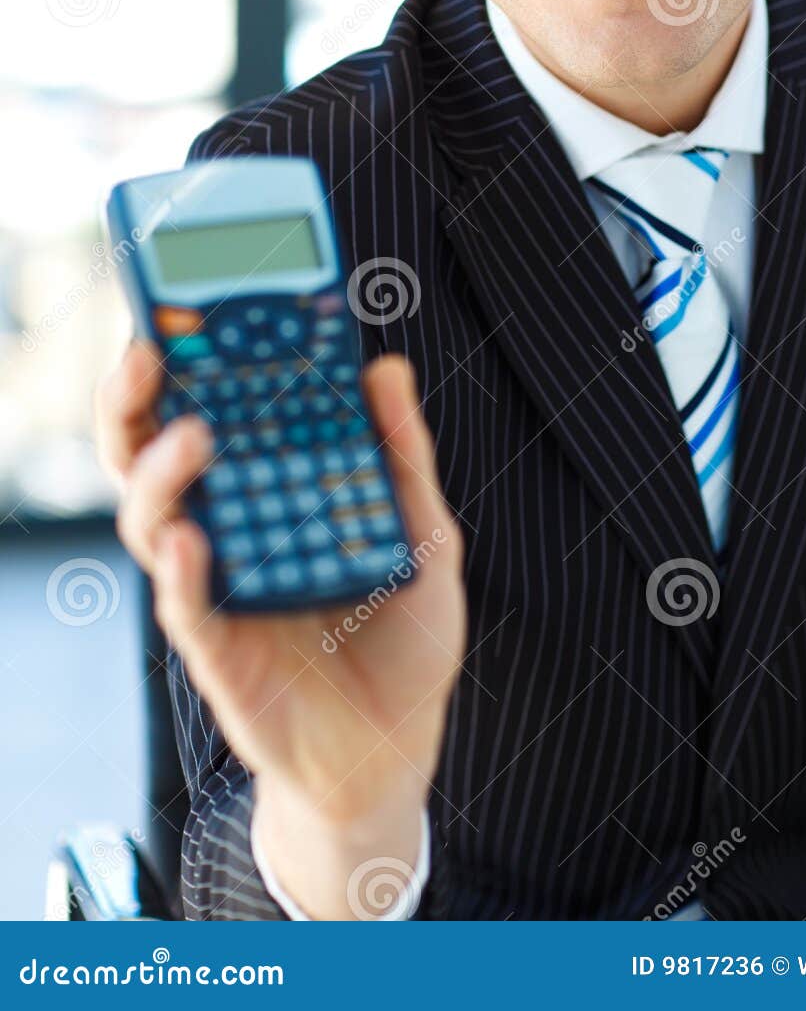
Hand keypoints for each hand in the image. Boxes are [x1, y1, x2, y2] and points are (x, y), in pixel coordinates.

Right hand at [94, 341, 465, 911]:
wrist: (402, 750)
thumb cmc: (405, 641)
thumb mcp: (425, 536)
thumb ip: (402, 458)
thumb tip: (385, 366)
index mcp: (272, 494)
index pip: (215, 409)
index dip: (195, 357)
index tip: (195, 298)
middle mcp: (230, 529)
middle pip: (152, 452)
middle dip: (136, 397)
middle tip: (149, 346)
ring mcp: (217, 587)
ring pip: (151, 518)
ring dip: (161, 471)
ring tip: (195, 435)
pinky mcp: (217, 650)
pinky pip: (184, 604)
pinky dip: (181, 568)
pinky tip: (192, 538)